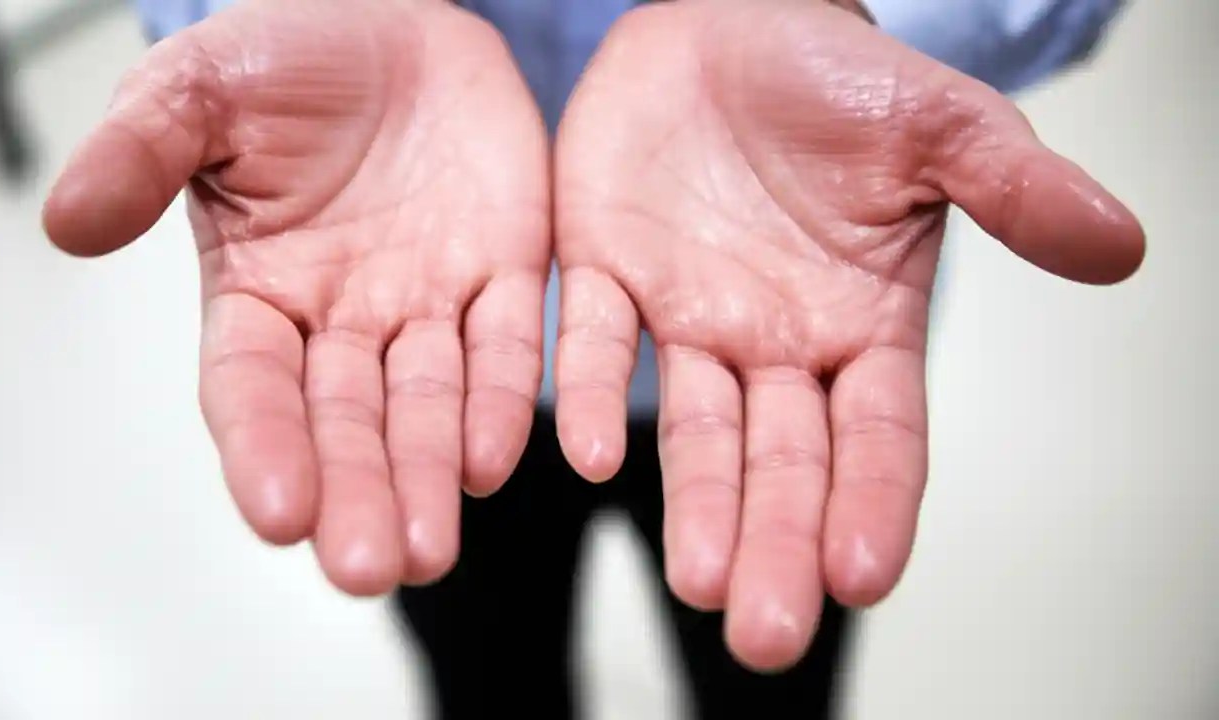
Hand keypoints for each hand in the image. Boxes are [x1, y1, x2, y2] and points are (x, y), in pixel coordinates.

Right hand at [44, 0, 548, 593]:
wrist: (398, 20)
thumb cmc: (291, 57)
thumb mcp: (200, 90)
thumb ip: (142, 151)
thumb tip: (69, 223)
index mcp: (260, 291)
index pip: (253, 388)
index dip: (263, 448)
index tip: (277, 512)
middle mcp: (344, 320)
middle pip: (346, 426)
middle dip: (357, 496)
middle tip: (368, 567)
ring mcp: (427, 306)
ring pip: (428, 410)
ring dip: (430, 479)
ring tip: (430, 549)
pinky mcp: (504, 277)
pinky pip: (508, 349)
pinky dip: (504, 403)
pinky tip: (495, 458)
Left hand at [554, 0, 1142, 669]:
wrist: (729, 23)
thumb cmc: (837, 80)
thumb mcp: (941, 127)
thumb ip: (1014, 188)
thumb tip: (1119, 244)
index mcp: (862, 327)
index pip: (878, 437)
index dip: (873, 502)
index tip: (862, 574)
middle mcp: (775, 345)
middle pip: (782, 464)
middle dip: (776, 544)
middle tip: (766, 631)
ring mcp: (688, 318)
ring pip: (692, 429)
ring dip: (693, 504)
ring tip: (696, 579)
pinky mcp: (606, 274)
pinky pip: (592, 342)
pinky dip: (588, 392)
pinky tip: (584, 448)